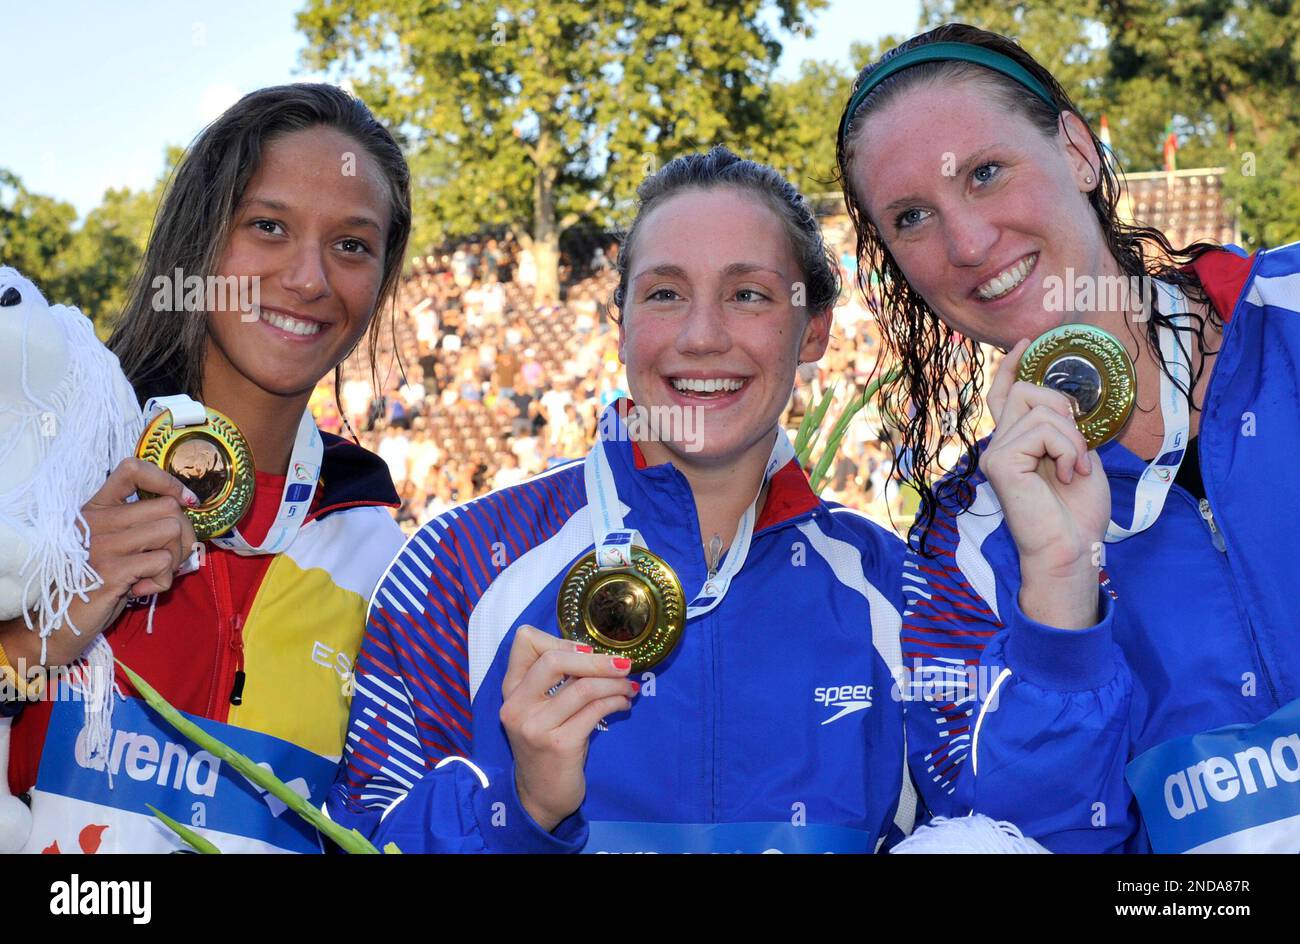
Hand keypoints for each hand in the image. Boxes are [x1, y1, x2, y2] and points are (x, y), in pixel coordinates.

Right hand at [1, 458, 199, 666]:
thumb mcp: (112, 544)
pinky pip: (164, 562)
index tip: (184, 501)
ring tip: (152, 574)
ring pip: (172, 530)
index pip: (131, 469)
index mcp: (95, 508)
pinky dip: (163, 581)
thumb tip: (186, 512)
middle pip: (169, 507)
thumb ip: (139, 524)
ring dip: (175, 558)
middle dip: (184, 534)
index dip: (167, 480)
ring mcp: (103, 544)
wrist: (62, 622)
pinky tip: (141, 589)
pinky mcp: (112, 570)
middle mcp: (96, 520)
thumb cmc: (96, 581)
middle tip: (168, 557)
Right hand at [499, 626, 637, 831]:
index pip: (525, 642)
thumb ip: (555, 681)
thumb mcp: (541, 709)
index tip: (587, 653)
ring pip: (583, 687)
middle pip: (554, 660)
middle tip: (623, 664)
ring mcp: (536, 726)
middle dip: (596, 660)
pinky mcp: (560, 745)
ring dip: (614, 683)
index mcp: (511, 690)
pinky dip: (616, 702)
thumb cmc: (547, 745)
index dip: (560, 639)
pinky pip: (595, 710)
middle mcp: (517, 705)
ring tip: (628, 687)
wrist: (540, 796)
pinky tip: (624, 705)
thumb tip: (598, 654)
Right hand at [980, 340, 1111, 627]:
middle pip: (1027, 391)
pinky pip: (1041, 430)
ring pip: (1040, 409)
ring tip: (1075, 469)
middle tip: (1078, 450)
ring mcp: (996, 453)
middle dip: (1064, 410)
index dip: (1011, 368)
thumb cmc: (1077, 513)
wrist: (1071, 548)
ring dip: (1072, 438)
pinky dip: (1066, 448)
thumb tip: (1060, 404)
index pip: (1004, 396)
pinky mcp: (1000, 462)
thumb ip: (1061, 429)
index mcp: (1016, 445)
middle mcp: (999, 446)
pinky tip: (1067, 474)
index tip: (1024, 343)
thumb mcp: (1077, 457)